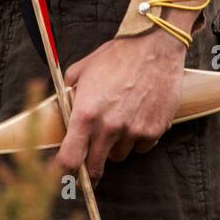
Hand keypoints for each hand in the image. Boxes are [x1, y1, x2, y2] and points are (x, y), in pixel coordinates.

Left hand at [56, 31, 185, 182]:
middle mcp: (108, 127)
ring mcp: (133, 131)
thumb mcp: (84, 67)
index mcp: (86, 113)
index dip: (65, 170)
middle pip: (95, 168)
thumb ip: (69, 90)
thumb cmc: (119, 55)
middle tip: (92, 160)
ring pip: (119, 156)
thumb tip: (63, 105)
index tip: (66, 172)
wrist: (157, 47)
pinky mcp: (154, 130)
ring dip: (116, 147)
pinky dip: (138, 139)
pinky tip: (138, 119)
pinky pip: (141, 147)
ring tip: (119, 123)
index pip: (69, 159)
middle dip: (91, 167)